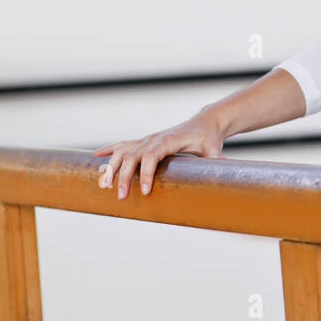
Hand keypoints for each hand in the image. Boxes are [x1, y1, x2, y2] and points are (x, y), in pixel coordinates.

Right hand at [94, 108, 225, 199]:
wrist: (205, 122)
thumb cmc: (209, 138)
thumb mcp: (214, 151)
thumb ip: (215, 162)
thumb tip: (224, 175)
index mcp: (169, 140)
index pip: (152, 156)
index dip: (145, 173)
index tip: (145, 191)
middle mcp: (154, 138)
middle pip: (132, 155)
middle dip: (123, 176)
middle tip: (121, 197)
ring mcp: (148, 138)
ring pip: (124, 151)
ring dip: (111, 166)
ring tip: (103, 185)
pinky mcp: (145, 141)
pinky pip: (124, 145)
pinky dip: (109, 150)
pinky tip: (96, 157)